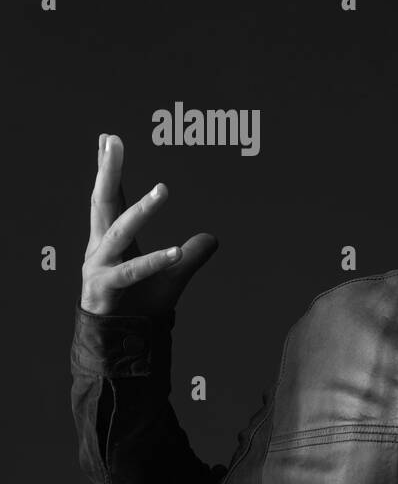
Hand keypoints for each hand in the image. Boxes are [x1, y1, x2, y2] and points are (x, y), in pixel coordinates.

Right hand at [80, 133, 218, 316]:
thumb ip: (193, 257)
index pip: (111, 198)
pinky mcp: (104, 290)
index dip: (110, 169)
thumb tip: (213, 237)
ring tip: (163, 190)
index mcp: (111, 240)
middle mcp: (100, 249)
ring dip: (141, 211)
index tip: (107, 138)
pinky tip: (178, 251)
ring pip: (119, 232)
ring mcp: (99, 268)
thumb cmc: (138, 307)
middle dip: (107, 171)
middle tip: (112, 141)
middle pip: (103, 202)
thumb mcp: (173, 277)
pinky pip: (132, 273)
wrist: (118, 344)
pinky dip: (155, 262)